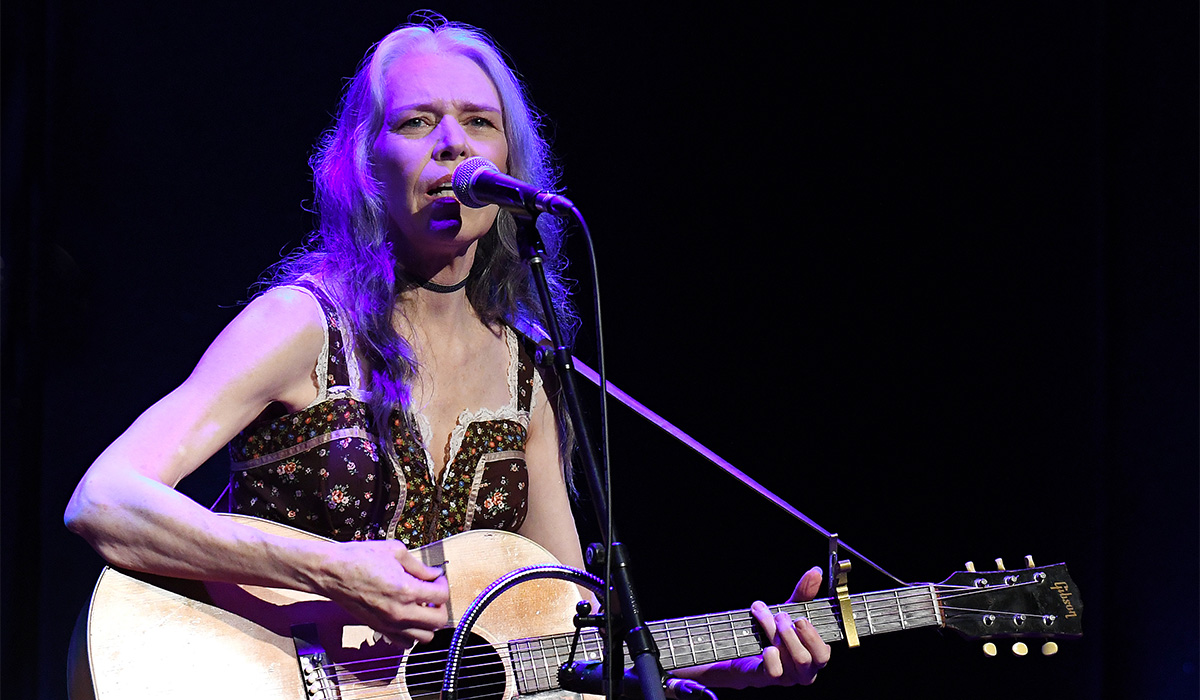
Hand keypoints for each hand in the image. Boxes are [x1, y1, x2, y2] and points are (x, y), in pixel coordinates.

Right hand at [317, 539, 449, 647]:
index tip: (437, 578)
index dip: (443, 583)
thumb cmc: (358, 559)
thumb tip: (433, 574)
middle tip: (433, 594)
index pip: (441, 596)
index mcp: (406, 590)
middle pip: (438, 621)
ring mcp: (389, 624)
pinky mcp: (379, 628)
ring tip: (422, 606)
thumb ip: (419, 566)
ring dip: (428, 622)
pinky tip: (407, 617)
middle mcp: (400, 612)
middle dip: (441, 606)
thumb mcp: (395, 551)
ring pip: (424, 637)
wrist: (332, 572)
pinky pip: (404, 643)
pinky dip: (411, 634)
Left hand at [736, 566, 831, 686]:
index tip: (800, 617)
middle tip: (779, 615)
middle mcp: (804, 670)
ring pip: (790, 659)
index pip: (824, 653)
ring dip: (776, 633)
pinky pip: (774, 671)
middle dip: (792, 633)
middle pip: (807, 657)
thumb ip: (803, 594)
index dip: (814, 636)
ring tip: (763, 615)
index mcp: (814, 655)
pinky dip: (769, 655)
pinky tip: (763, 644)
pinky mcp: (767, 678)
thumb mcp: (789, 610)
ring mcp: (787, 677)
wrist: (741, 646)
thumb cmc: (773, 630)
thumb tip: (816, 572)